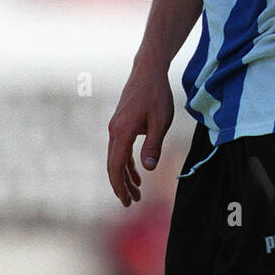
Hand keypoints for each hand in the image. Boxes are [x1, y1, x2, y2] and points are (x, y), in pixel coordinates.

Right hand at [107, 66, 173, 206]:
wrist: (148, 71)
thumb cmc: (156, 94)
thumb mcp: (160, 121)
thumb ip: (153, 144)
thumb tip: (148, 168)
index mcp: (122, 131)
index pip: (116, 165)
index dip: (120, 185)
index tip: (126, 201)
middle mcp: (114, 131)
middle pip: (114, 165)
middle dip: (121, 185)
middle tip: (131, 203)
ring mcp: (116, 127)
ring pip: (117, 158)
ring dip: (125, 176)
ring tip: (137, 192)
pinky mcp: (121, 124)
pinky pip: (121, 149)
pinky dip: (127, 163)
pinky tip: (137, 173)